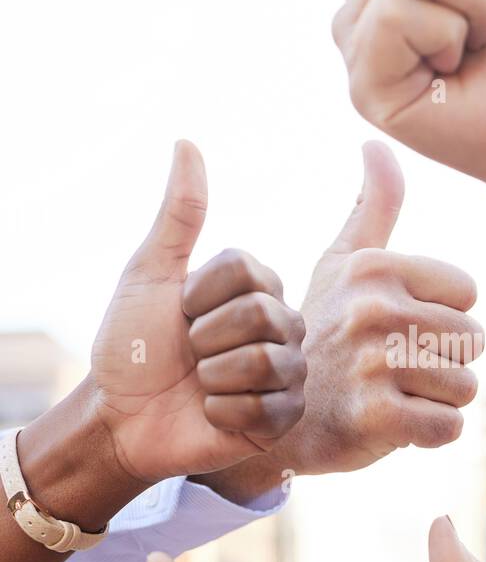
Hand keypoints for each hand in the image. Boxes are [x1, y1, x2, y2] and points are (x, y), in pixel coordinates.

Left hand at [89, 140, 306, 483]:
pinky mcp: (284, 418)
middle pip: (261, 316)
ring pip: (263, 362)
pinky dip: (224, 412)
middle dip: (206, 339)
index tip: (181, 313)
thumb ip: (179, 214)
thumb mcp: (149, 273)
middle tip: (190, 354)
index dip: (201, 295)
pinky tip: (213, 414)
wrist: (122, 417)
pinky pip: (266, 408)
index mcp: (257, 288)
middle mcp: (282, 325)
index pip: (249, 272)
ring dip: (212, 378)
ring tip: (201, 385)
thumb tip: (187, 143)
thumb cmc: (133, 346)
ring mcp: (287, 372)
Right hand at [203, 140, 483, 498]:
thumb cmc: (322, 333)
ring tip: (394, 394)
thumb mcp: (340, 264)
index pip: (467, 293)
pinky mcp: (378, 417)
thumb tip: (376, 143)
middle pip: (473, 340)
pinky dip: (430, 434)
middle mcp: (374, 309)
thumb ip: (372, 206)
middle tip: (395, 369)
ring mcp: (374, 365)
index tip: (398, 329)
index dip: (442, 316)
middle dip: (445, 361)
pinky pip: (450, 427)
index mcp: (375, 268)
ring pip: (466, 386)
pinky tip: (394, 425)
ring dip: (439, 400)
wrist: (270, 413)